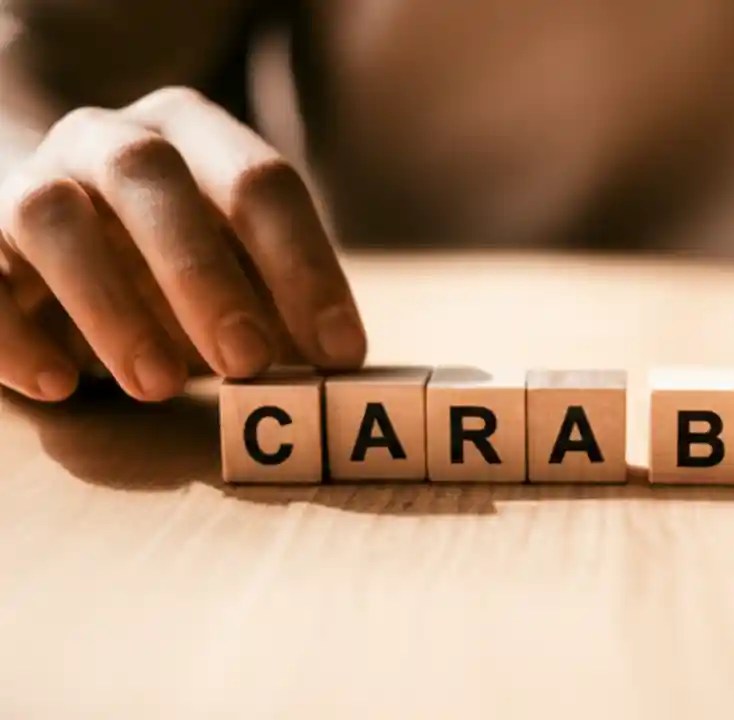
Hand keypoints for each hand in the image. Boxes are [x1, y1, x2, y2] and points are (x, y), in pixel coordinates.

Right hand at [0, 87, 366, 401]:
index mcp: (194, 132)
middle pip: (153, 178)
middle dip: (204, 273)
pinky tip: (57, 386)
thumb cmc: (169, 256)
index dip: (306, 268)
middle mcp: (109, 139)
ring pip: (54, 216)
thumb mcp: (234, 266)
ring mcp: (30, 177)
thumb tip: (338, 367)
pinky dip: (11, 331)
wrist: (47, 221)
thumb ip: (279, 303)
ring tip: (158, 386)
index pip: (261, 183)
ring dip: (110, 304)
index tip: (341, 354)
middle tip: (248, 362)